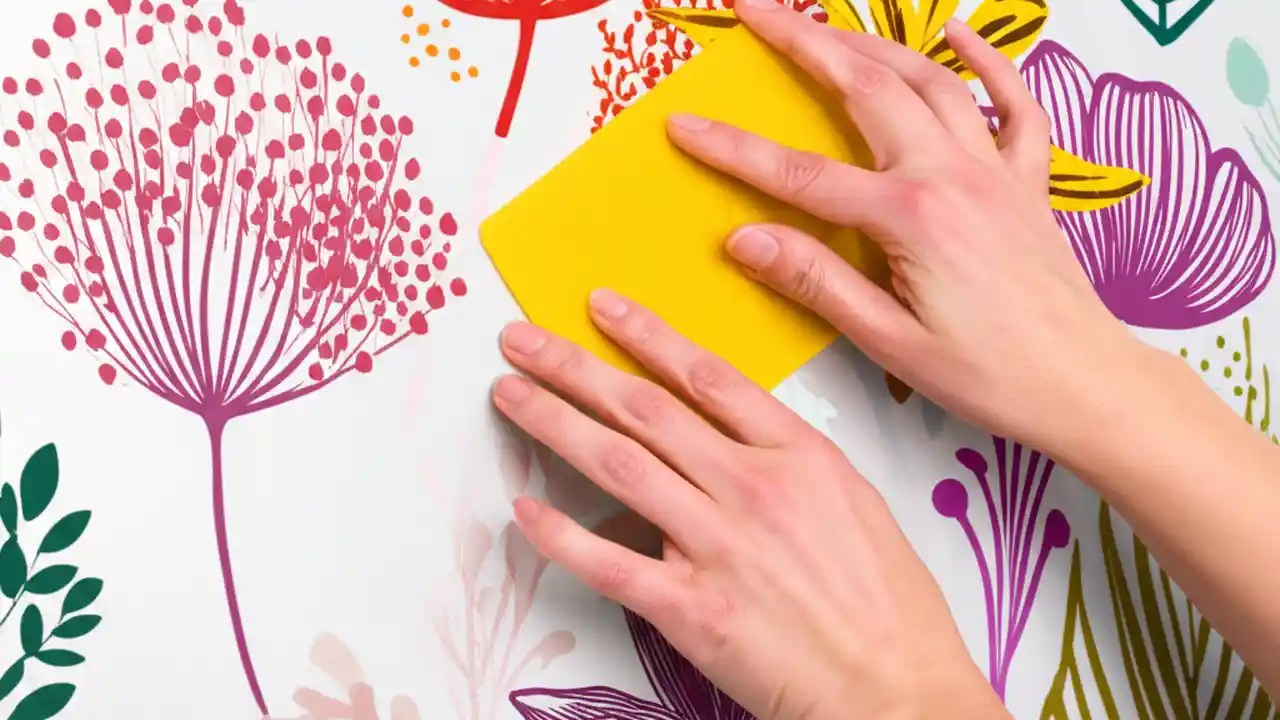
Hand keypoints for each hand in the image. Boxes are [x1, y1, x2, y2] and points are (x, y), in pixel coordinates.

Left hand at [493, 293, 1004, 719]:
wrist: (900, 691)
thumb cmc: (888, 605)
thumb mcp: (852, 500)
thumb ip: (787, 456)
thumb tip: (725, 428)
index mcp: (799, 454)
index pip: (704, 375)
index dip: (644, 334)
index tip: (600, 308)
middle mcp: (753, 489)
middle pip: (645, 408)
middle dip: (573, 366)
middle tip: (522, 340)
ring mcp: (720, 547)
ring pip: (619, 465)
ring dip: (554, 422)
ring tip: (510, 394)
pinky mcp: (694, 610)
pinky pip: (610, 563)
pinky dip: (560, 535)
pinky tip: (525, 510)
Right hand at [666, 1, 1172, 463]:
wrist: (1084, 385)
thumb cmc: (991, 375)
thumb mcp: (888, 341)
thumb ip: (816, 281)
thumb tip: (746, 241)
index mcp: (912, 216)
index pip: (801, 174)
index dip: (734, 149)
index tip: (685, 126)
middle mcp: (953, 175)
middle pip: (866, 87)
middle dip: (804, 42)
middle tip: (756, 10)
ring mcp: (994, 170)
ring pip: (930, 79)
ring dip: (873, 42)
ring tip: (825, 21)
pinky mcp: (1026, 181)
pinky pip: (1013, 103)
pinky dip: (987, 61)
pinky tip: (958, 32)